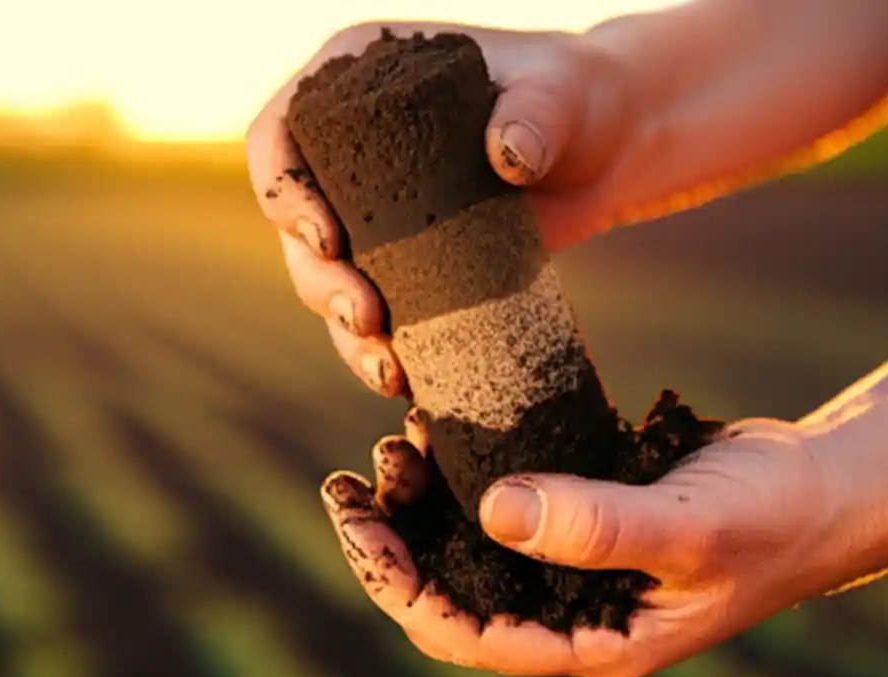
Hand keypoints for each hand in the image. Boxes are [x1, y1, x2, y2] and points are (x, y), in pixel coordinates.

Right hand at [246, 22, 633, 395]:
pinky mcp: (407, 263)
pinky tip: (404, 379)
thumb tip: (511, 156)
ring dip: (344, 331)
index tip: (327, 238)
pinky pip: (375, 311)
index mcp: (353, 87)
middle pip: (294, 224)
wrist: (607, 148)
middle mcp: (347, 153)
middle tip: (366, 317)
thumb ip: (535, 113)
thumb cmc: (573, 96)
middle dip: (319, 282)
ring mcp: (373, 214)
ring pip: (325, 279)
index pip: (280, 134)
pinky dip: (381, 349)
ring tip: (388, 368)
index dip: (283, 191)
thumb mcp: (556, 92)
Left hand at [320, 417, 853, 676]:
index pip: (464, 633)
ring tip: (395, 446)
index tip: (354, 525)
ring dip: (422, 504)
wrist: (820, 487)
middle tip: (355, 479)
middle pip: (451, 590)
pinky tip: (440, 429)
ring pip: (469, 546)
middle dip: (394, 542)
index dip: (397, 586)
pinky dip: (464, 473)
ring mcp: (572, 565)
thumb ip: (597, 527)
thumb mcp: (689, 528)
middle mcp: (569, 610)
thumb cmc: (770, 517)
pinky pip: (503, 502)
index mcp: (589, 640)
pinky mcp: (579, 515)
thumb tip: (493, 511)